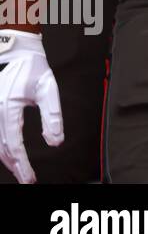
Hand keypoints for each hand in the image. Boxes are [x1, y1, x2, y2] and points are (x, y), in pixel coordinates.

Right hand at [0, 30, 62, 183]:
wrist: (19, 54)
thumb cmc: (35, 71)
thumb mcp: (49, 91)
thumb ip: (53, 117)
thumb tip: (56, 142)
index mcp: (8, 107)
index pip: (14, 144)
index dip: (22, 164)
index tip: (30, 177)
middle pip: (2, 148)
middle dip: (15, 166)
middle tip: (28, 179)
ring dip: (8, 159)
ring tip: (22, 171)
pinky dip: (2, 149)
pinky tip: (11, 156)